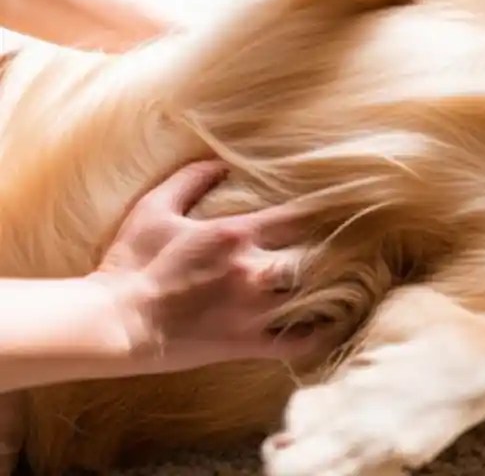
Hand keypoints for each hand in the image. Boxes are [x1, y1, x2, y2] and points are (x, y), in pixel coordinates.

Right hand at [92, 160, 327, 372]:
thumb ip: (190, 180)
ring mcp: (254, 311)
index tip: (345, 208)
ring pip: (315, 298)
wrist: (114, 323)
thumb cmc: (130, 263)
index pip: (299, 216)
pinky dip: (321, 334)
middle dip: (334, 253)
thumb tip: (221, 162)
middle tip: (350, 251)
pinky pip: (300, 342)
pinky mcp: (248, 343)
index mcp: (236, 234)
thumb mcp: (154, 210)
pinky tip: (332, 326)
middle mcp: (253, 270)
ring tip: (347, 285)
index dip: (326, 211)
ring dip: (331, 290)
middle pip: (316, 257)